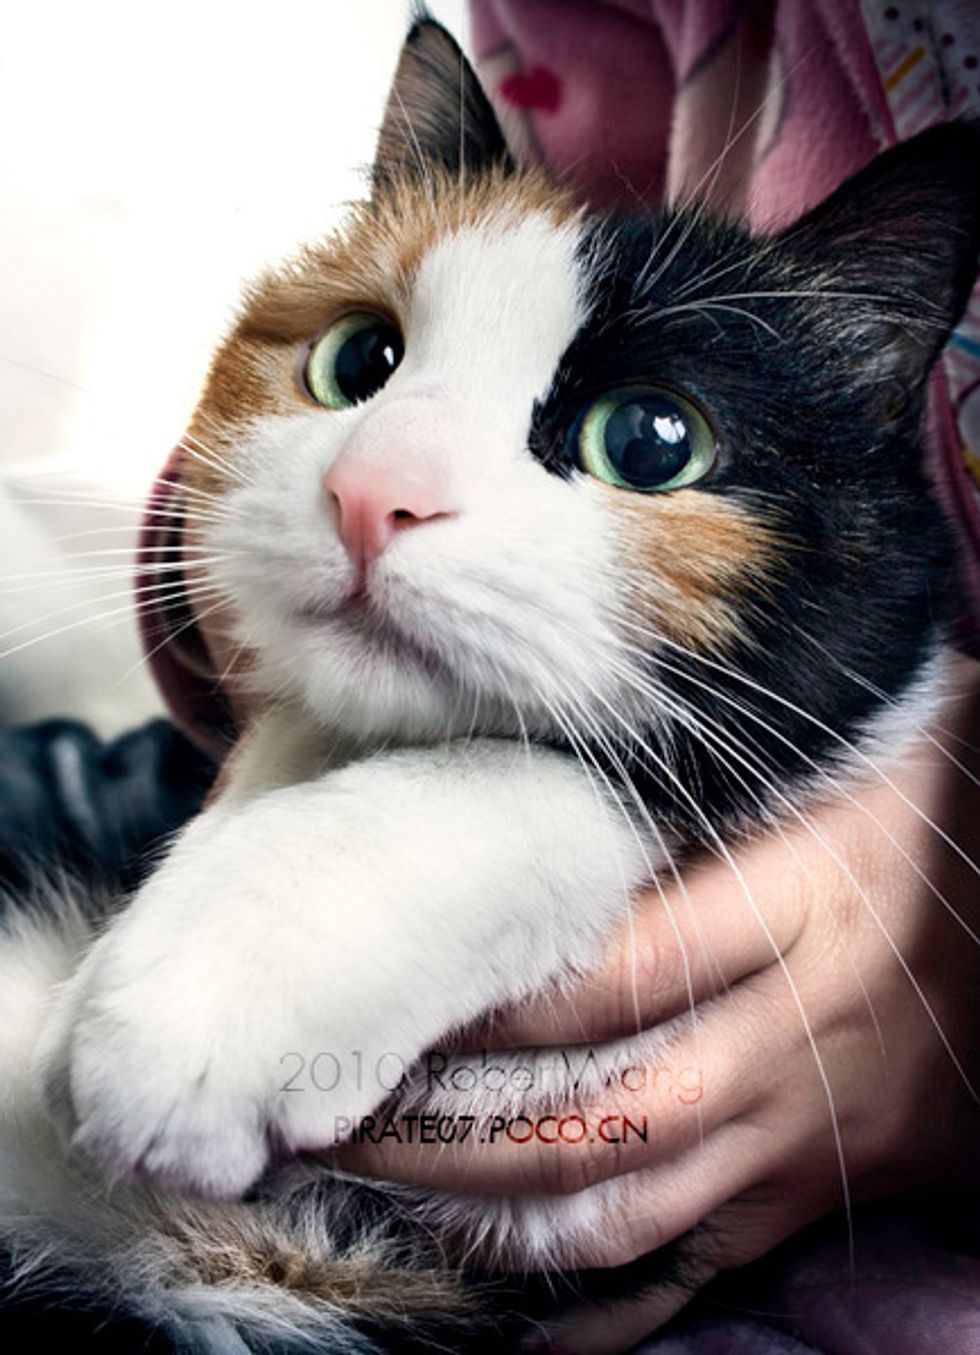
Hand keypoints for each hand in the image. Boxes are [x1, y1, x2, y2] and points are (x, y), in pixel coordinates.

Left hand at [336, 659, 979, 1353]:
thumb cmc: (916, 799)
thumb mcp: (828, 753)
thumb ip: (691, 766)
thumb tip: (525, 757)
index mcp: (805, 899)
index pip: (618, 972)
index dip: (488, 1002)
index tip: (376, 993)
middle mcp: (802, 1028)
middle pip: (604, 1113)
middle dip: (447, 1134)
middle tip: (328, 1109)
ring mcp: (810, 1128)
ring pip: (635, 1206)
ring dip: (493, 1217)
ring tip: (378, 1186)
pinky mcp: (815, 1186)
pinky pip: (699, 1264)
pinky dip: (599, 1302)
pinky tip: (507, 1309)